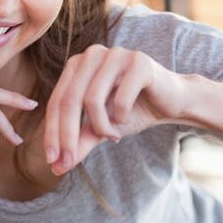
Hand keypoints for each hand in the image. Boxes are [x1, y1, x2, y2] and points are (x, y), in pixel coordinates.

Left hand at [43, 45, 187, 174]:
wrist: (171, 102)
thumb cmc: (133, 111)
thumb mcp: (100, 129)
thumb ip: (78, 143)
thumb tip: (57, 167)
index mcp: (78, 65)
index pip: (56, 101)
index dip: (52, 133)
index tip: (52, 161)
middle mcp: (93, 55)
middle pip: (69, 100)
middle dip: (67, 136)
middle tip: (69, 160)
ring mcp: (116, 54)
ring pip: (92, 100)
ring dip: (100, 127)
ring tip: (112, 135)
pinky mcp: (139, 62)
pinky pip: (119, 99)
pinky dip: (121, 117)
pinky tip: (126, 119)